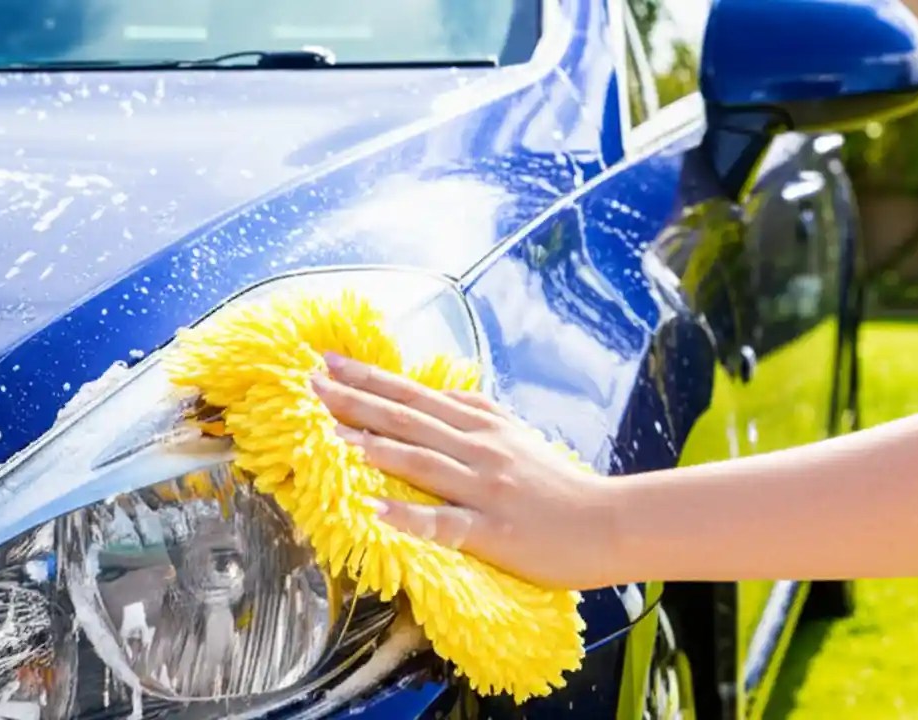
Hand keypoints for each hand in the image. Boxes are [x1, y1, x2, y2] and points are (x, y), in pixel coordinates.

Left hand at [310, 352, 624, 590]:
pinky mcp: (492, 531)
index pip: (415, 395)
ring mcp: (484, 489)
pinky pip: (444, 523)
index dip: (370, 377)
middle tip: (310, 381)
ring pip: (421, 462)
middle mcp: (479, 449)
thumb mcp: (517, 435)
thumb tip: (439, 391)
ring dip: (374, 445)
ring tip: (331, 430)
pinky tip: (375, 509)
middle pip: (408, 421)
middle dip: (356, 399)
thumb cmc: (558, 484)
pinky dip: (409, 515)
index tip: (329, 360)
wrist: (606, 522)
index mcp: (482, 425)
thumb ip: (477, 413)